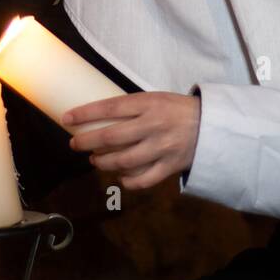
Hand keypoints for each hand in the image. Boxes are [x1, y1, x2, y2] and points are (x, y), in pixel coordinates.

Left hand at [62, 92, 200, 190]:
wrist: (212, 126)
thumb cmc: (178, 109)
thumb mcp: (156, 99)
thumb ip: (133, 108)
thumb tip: (100, 117)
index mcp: (149, 103)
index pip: (110, 108)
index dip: (85, 114)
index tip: (67, 119)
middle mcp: (153, 125)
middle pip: (111, 137)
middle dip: (87, 142)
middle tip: (75, 144)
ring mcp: (162, 148)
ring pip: (123, 161)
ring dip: (103, 163)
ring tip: (95, 160)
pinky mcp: (170, 166)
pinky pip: (143, 179)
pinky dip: (128, 181)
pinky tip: (120, 177)